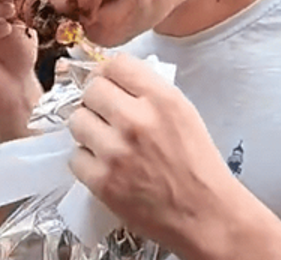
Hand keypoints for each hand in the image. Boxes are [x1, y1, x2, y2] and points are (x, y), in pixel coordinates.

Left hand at [67, 53, 239, 252]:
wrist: (206, 216)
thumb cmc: (198, 167)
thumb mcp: (184, 115)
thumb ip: (149, 92)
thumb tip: (112, 78)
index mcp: (162, 99)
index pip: (116, 64)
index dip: (108, 74)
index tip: (108, 84)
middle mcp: (136, 120)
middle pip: (90, 90)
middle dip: (96, 101)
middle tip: (106, 117)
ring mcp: (116, 151)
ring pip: (76, 121)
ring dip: (87, 130)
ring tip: (105, 142)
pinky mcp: (102, 181)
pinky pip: (74, 156)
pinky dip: (86, 162)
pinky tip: (105, 167)